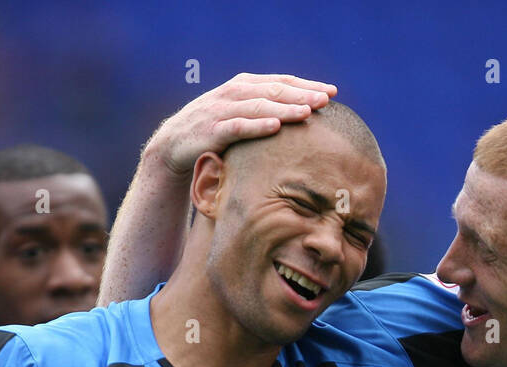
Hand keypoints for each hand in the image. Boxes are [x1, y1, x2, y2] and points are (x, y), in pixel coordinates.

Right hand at [147, 72, 336, 178]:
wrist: (174, 144)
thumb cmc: (216, 131)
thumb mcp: (241, 115)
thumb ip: (266, 109)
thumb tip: (304, 113)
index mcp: (245, 85)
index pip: (281, 81)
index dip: (307, 84)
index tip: (332, 92)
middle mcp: (235, 92)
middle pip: (274, 89)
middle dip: (302, 92)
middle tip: (327, 99)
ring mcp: (222, 109)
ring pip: (259, 105)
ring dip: (284, 107)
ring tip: (307, 111)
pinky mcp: (212, 129)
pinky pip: (238, 126)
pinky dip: (257, 125)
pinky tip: (275, 126)